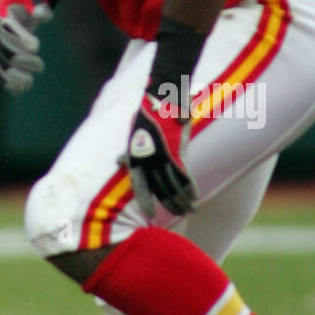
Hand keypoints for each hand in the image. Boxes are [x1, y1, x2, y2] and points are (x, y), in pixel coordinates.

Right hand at [0, 0, 52, 93]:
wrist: (11, 15)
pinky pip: (1, 75)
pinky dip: (9, 84)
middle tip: (40, 65)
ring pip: (1, 67)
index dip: (21, 37)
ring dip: (15, 77)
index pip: (8, 29)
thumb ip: (39, 9)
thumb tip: (42, 13)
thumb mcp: (33, 5)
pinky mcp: (0, 61)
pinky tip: (20, 90)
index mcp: (3, 20)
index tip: (36, 46)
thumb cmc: (25, 10)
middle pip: (5, 51)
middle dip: (23, 61)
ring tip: (29, 82)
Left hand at [122, 92, 197, 218]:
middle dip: (169, 204)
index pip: (139, 186)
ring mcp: (162, 156)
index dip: (145, 201)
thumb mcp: (133, 133)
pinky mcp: (177, 151)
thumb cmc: (148, 115)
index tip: (150, 215)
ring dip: (182, 200)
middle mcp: (148, 160)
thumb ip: (129, 151)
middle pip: (160, 189)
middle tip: (177, 214)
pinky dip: (190, 189)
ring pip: (173, 186)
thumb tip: (119, 161)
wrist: (161, 98)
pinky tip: (195, 198)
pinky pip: (184, 176)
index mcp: (135, 156)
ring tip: (188, 210)